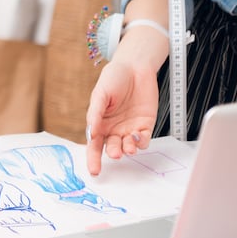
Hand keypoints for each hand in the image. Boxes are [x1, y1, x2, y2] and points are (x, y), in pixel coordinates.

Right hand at [85, 60, 159, 175]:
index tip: (94, 171)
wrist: (135, 66)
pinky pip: (143, 140)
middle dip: (113, 153)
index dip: (93, 158)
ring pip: (128, 147)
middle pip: (112, 148)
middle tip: (114, 152)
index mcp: (100, 123)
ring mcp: (130, 128)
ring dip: (128, 149)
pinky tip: (137, 135)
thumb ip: (95, 112)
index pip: (94, 145)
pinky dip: (140, 142)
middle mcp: (114, 128)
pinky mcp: (145, 125)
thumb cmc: (114, 77)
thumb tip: (91, 132)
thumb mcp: (100, 93)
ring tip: (128, 146)